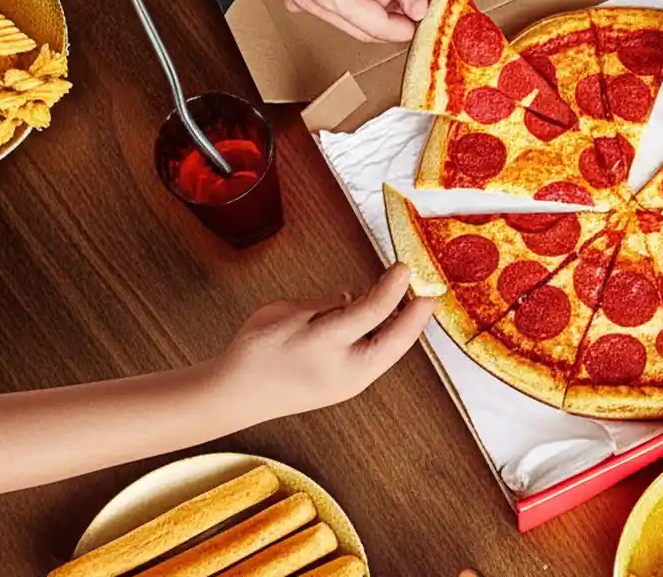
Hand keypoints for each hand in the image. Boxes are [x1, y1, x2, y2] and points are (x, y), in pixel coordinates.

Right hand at [211, 262, 434, 420]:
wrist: (234, 395)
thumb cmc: (254, 349)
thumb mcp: (287, 313)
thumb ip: (328, 306)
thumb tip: (359, 298)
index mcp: (326, 344)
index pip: (373, 312)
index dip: (394, 286)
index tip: (406, 267)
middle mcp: (345, 370)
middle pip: (395, 341)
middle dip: (416, 315)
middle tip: (429, 291)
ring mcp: (349, 384)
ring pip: (389, 353)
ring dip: (402, 328)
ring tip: (409, 301)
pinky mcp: (347, 389)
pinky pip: (375, 360)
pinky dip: (382, 339)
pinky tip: (378, 318)